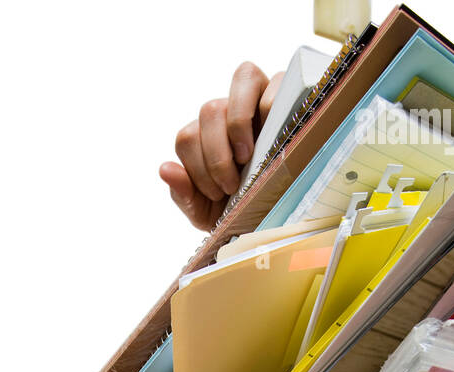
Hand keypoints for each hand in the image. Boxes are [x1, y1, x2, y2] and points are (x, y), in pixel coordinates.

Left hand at [160, 62, 284, 230]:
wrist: (279, 211)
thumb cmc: (243, 207)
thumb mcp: (207, 211)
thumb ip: (184, 193)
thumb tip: (165, 169)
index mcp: (205, 136)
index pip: (187, 137)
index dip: (198, 168)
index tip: (217, 193)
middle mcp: (228, 111)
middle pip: (210, 110)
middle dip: (217, 155)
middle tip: (232, 184)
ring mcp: (258, 96)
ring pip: (241, 78)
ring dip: (240, 124)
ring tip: (248, 157)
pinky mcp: (288, 91)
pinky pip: (276, 80)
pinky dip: (272, 105)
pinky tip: (275, 138)